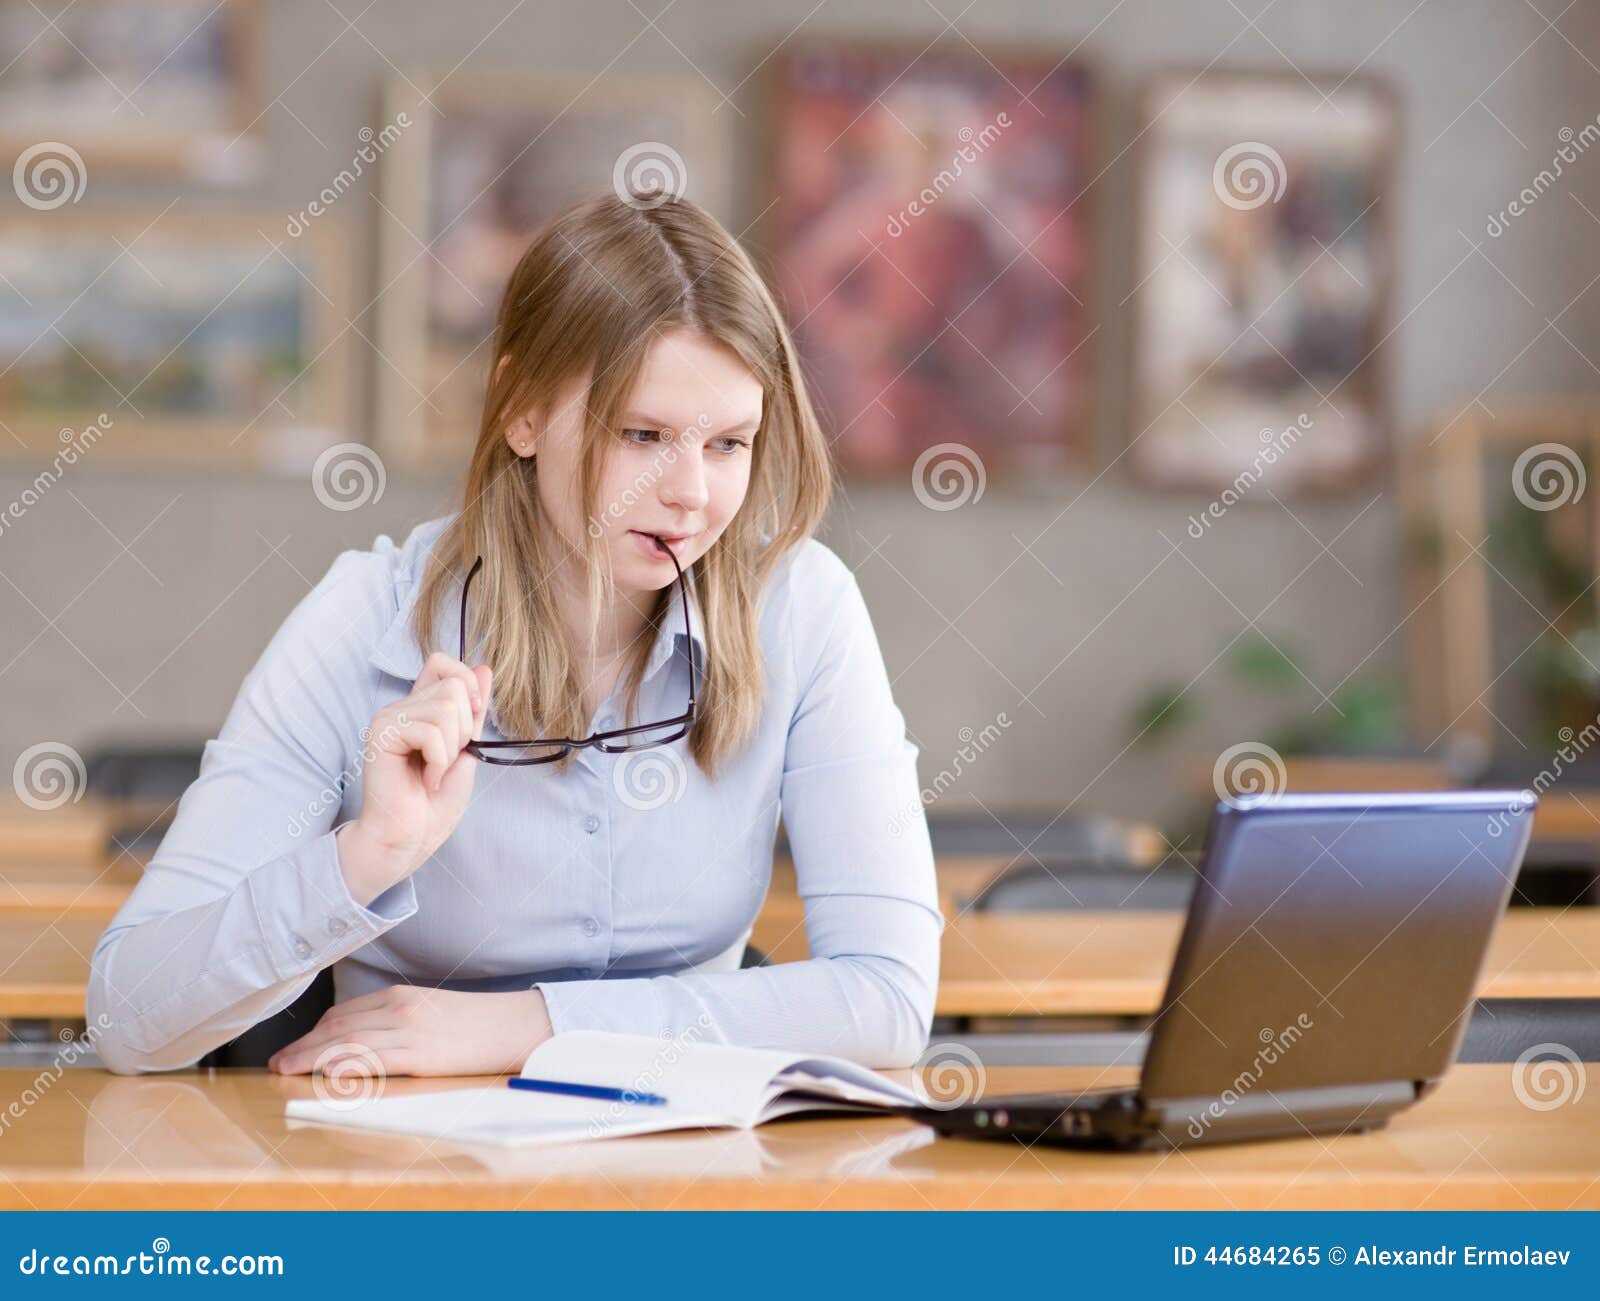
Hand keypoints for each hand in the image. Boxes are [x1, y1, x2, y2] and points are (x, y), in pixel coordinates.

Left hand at [267, 986, 553, 1077]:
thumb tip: (366, 1043)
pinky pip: (375, 1058)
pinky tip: (329, 1073)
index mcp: (401, 996)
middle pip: (338, 1026)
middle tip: (278, 1063)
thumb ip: (399, 1022)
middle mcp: (400, 1007)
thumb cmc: (479, 1024)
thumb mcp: (433, 1013)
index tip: (294, 1048)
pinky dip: (347, 1064)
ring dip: (311, 1057)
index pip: (344, 1013)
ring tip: (287, 1070)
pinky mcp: (422, 1053)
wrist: (517, 1024)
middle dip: (304, 1046)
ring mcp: (410, 1029)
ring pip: (348, 1042)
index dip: (314, 1033)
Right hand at [338, 651, 491, 904]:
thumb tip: (483, 668)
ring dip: (451, 749)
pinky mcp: (381, 734)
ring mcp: (389, 719)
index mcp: (420, 709)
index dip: (466, 683)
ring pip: (446, 707)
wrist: (410, 838)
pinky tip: (425, 780)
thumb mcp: (467, 749)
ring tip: (433, 772)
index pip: (442, 662)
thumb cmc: (434, 804)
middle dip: (464, 729)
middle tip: (445, 761)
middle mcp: (401, 707)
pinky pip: (431, 731)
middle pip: (454, 685)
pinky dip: (439, 762)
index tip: (472, 716)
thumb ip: (472, 711)